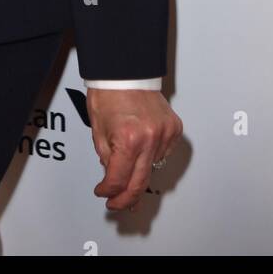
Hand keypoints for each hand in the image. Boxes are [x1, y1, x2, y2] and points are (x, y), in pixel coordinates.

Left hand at [87, 89, 181, 212]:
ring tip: (128, 180)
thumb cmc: (108, 92)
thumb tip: (113, 180)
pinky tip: (142, 157)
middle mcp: (150, 138)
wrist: (125, 69)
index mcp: (128, 138)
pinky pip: (163, 154)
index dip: (109, 191)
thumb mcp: (98, 129)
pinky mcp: (174, 128)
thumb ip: (107, 158)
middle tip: (118, 204)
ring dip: (139, 176)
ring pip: (153, 169)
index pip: (119, 179)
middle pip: (140, 183)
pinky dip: (152, 159)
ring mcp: (165, 133)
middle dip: (126, 198)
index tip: (104, 194)